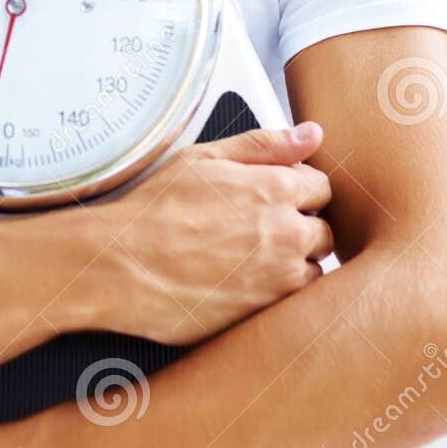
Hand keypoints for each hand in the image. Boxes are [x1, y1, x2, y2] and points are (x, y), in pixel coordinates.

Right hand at [74, 122, 333, 344]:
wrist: (122, 266)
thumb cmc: (155, 211)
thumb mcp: (204, 158)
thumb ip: (264, 144)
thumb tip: (311, 134)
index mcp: (276, 189)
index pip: (323, 187)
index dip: (297, 191)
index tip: (274, 198)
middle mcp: (287, 233)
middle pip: (324, 231)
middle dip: (299, 229)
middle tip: (259, 231)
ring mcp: (280, 278)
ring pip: (312, 270)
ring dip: (292, 264)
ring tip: (248, 261)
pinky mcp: (266, 313)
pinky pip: (292, 304)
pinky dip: (276, 294)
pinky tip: (243, 284)